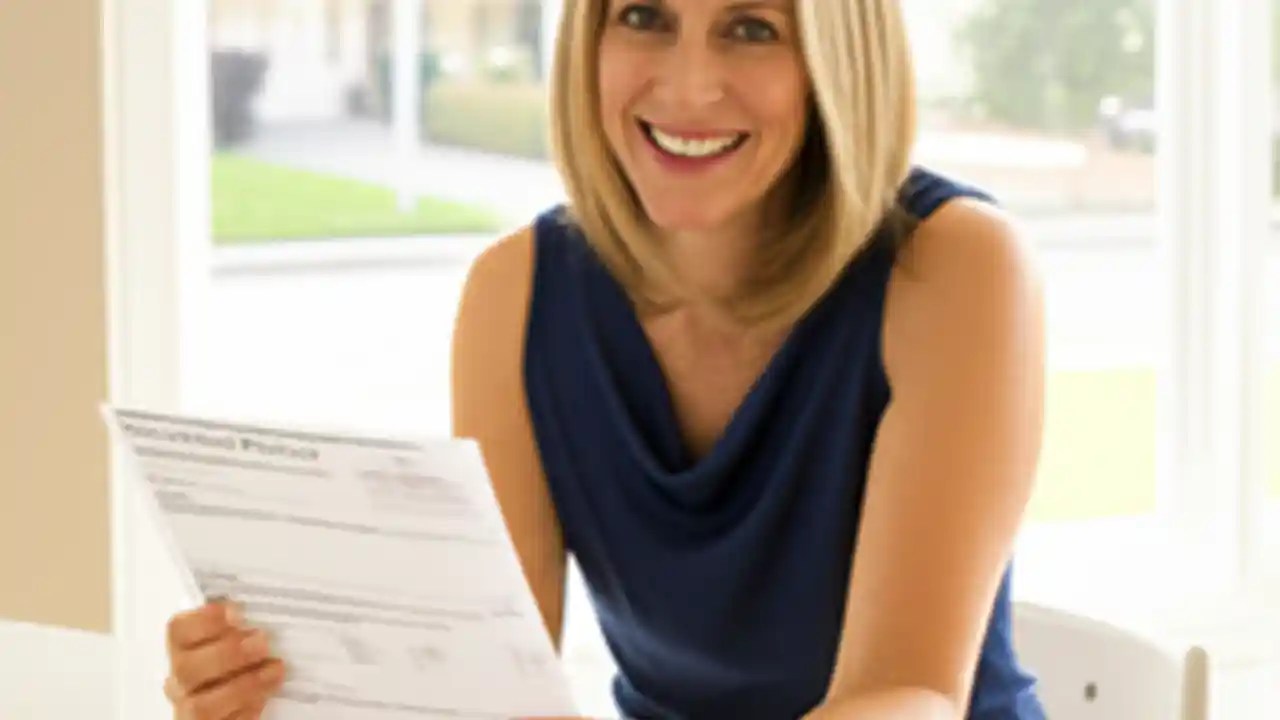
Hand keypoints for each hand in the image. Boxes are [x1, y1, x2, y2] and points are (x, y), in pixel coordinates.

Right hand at [163, 599, 285, 718]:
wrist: (249, 702)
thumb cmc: (249, 661)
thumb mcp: (244, 637)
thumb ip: (242, 625)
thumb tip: (252, 609)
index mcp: (185, 649)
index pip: (178, 631)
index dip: (203, 620)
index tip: (235, 611)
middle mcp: (182, 681)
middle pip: (187, 668)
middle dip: (228, 654)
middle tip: (262, 642)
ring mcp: (191, 709)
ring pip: (200, 705)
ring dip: (242, 686)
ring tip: (274, 670)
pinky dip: (246, 712)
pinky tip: (266, 696)